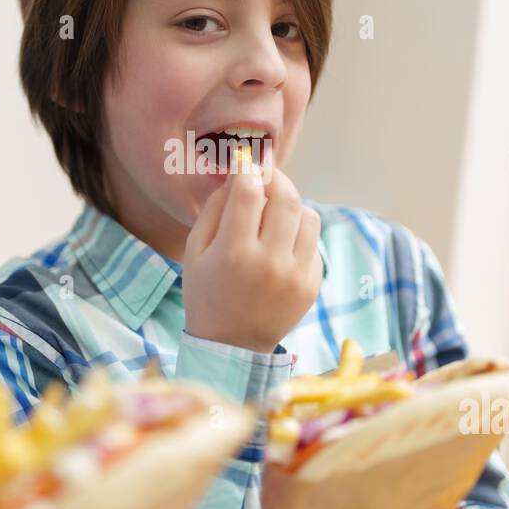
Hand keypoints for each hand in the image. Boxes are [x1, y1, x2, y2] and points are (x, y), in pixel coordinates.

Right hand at [183, 162, 322, 353]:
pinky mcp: (312, 284)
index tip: (245, 162)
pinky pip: (313, 241)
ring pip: (308, 214)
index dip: (248, 169)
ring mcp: (296, 274)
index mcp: (234, 253)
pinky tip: (281, 241)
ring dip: (291, 204)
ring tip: (274, 212)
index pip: (249, 192)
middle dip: (276, 178)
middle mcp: (270, 262)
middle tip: (265, 177)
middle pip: (286, 197)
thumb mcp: (195, 252)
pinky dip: (298, 232)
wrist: (232, 346)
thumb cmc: (206, 294)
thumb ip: (214, 209)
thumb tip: (237, 174)